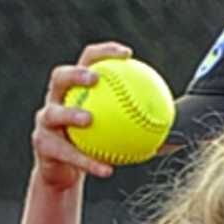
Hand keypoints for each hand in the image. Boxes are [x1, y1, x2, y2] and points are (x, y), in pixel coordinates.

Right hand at [31, 41, 131, 189]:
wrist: (66, 171)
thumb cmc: (98, 143)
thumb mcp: (121, 130)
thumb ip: (145, 123)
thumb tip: (181, 126)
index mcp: (76, 87)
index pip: (88, 60)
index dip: (105, 52)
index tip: (127, 54)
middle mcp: (56, 98)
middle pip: (60, 77)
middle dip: (76, 73)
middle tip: (95, 78)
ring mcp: (45, 120)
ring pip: (54, 113)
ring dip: (70, 114)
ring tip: (89, 119)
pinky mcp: (42, 145)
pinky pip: (67, 154)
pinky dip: (87, 161)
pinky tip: (107, 169)